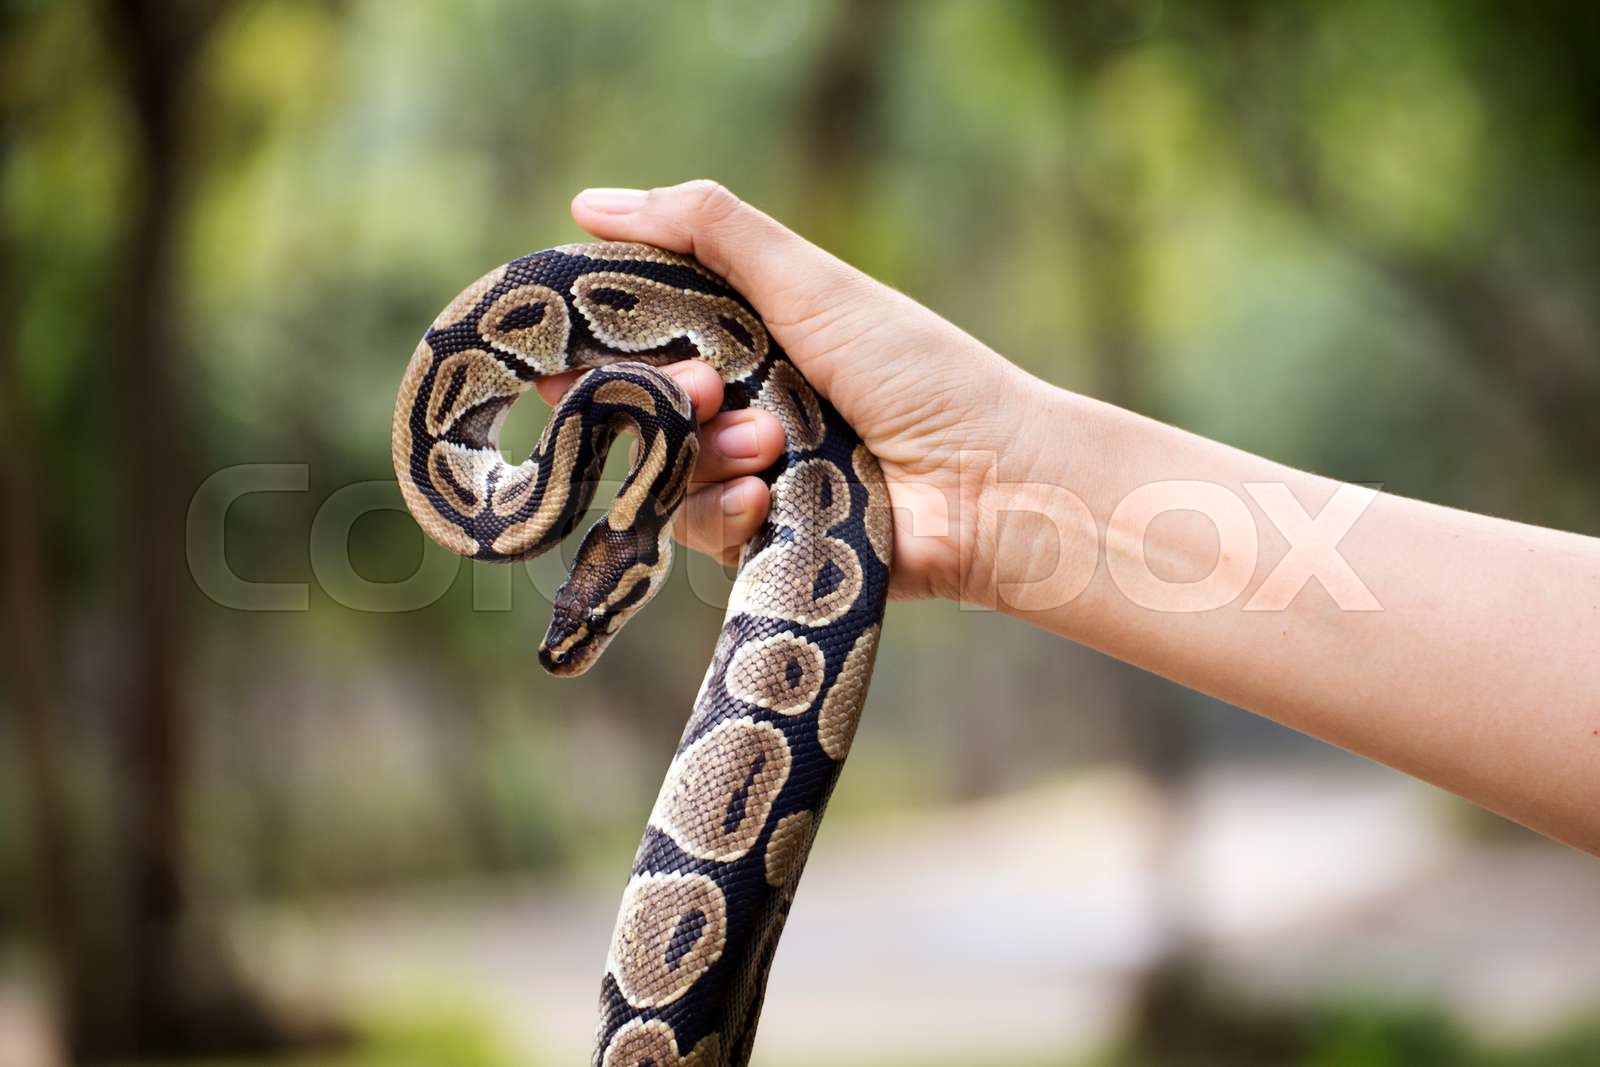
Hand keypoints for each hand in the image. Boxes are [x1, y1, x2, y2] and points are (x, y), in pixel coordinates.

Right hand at [539, 180, 1040, 600]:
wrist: (990, 484)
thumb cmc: (914, 372)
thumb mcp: (811, 284)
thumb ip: (710, 232)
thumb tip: (590, 203)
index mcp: (751, 334)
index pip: (643, 332)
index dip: (601, 341)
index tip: (562, 351)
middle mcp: (743, 400)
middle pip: (640, 406)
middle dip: (658, 398)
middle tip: (703, 392)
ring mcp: (750, 472)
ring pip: (662, 471)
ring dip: (704, 455)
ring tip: (768, 447)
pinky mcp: (763, 538)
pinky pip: (698, 528)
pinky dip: (724, 510)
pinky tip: (768, 499)